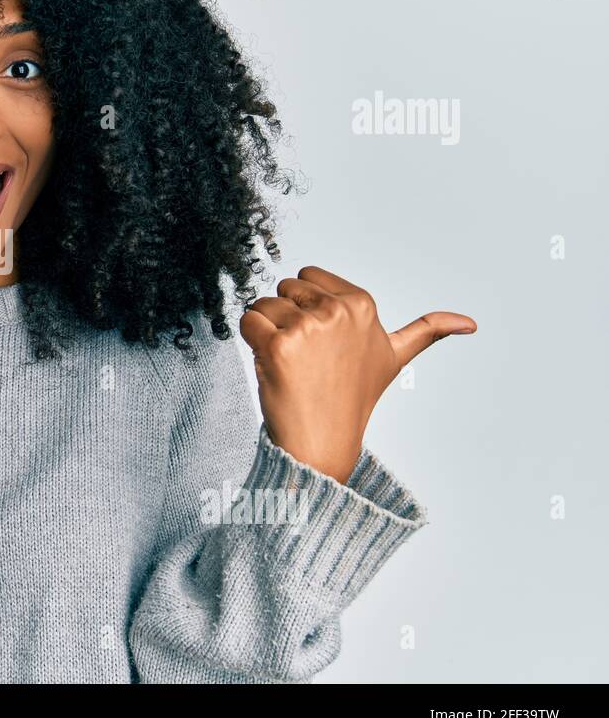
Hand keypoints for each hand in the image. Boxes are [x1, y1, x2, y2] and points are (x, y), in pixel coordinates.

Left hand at [238, 265, 475, 483]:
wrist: (322, 441)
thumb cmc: (351, 398)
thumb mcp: (394, 358)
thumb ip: (427, 332)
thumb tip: (470, 323)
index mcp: (362, 303)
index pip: (307, 276)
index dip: (306, 307)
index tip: (324, 341)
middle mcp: (339, 310)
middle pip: (283, 288)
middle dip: (286, 318)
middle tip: (306, 356)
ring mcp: (309, 327)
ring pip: (263, 304)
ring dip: (266, 332)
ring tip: (292, 363)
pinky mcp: (279, 345)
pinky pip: (247, 321)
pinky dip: (250, 341)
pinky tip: (272, 365)